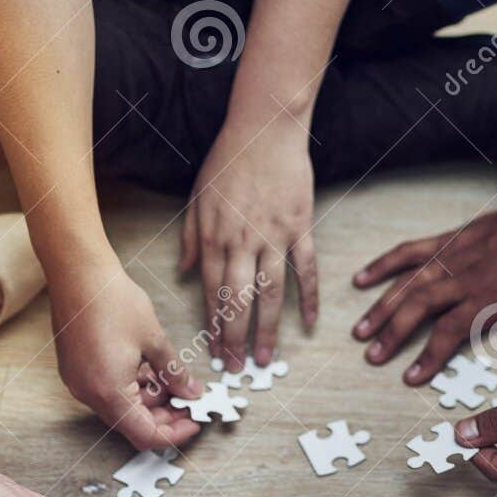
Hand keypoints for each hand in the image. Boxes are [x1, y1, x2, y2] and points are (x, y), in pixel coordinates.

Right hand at [51, 265, 202, 450]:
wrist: (76, 272)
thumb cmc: (112, 300)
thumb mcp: (155, 339)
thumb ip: (174, 372)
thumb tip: (191, 392)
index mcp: (109, 392)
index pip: (145, 435)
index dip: (174, 433)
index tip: (194, 422)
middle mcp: (88, 394)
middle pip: (132, 424)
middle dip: (164, 416)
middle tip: (189, 401)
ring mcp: (78, 383)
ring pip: (120, 408)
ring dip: (148, 400)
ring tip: (172, 379)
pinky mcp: (75, 371)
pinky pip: (107, 391)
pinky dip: (130, 388)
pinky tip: (148, 369)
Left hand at [181, 119, 317, 369]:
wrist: (265, 129)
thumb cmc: (228, 160)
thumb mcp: (198, 197)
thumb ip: (192, 238)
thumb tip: (186, 272)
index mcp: (215, 236)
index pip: (212, 291)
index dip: (212, 325)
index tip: (213, 351)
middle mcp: (243, 242)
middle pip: (238, 300)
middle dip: (235, 338)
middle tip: (237, 368)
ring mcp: (275, 236)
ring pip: (271, 292)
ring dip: (267, 328)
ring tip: (265, 358)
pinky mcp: (301, 227)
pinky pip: (306, 269)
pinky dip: (309, 297)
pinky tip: (308, 323)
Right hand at [351, 210, 496, 383]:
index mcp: (487, 299)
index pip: (449, 333)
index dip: (428, 356)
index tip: (410, 377)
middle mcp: (463, 280)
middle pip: (419, 309)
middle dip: (393, 335)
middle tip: (372, 356)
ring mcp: (451, 258)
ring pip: (408, 284)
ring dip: (382, 307)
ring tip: (360, 330)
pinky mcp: (447, 241)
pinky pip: (410, 251)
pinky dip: (384, 265)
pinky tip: (362, 279)